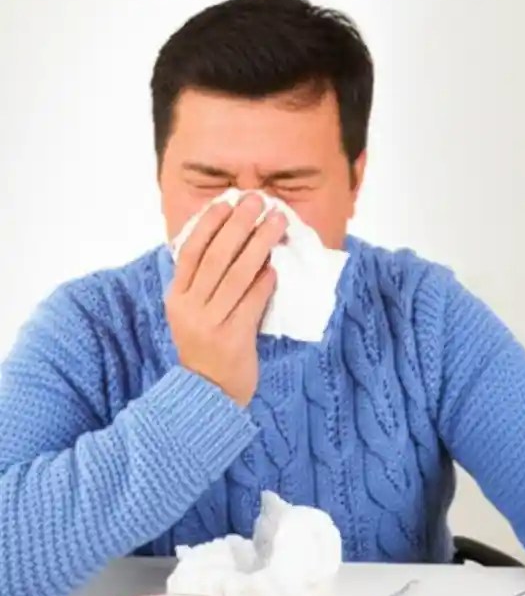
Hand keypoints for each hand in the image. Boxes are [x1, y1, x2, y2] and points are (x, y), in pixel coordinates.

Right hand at [165, 194, 284, 406]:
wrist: (208, 393)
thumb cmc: (208, 345)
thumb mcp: (195, 312)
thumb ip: (205, 282)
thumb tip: (232, 240)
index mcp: (176, 296)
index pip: (190, 251)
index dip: (209, 224)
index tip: (228, 202)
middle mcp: (189, 307)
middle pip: (216, 257)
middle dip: (240, 225)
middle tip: (259, 201)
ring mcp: (210, 323)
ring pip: (237, 275)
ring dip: (260, 245)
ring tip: (276, 224)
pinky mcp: (232, 337)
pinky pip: (251, 302)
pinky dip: (264, 282)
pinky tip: (276, 266)